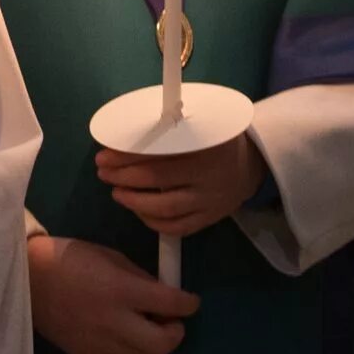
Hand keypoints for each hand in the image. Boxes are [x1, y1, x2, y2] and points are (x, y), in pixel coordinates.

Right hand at [26, 233, 198, 353]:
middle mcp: (115, 320)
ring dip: (151, 345)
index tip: (190, 302)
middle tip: (171, 322)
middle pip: (163, 343)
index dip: (189, 303)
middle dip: (176, 333)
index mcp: (122, 289)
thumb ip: (139, 278)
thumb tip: (163, 295)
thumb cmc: (70, 258)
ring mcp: (100, 342)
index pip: (171, 303)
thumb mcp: (110, 257)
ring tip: (143, 329)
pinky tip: (125, 343)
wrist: (28, 278)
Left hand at [95, 132, 264, 238]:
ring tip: (116, 192)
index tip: (105, 155)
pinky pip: (177, 228)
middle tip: (103, 172)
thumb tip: (126, 133)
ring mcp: (209, 201)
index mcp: (204, 147)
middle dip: (123, 177)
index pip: (158, 153)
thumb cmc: (214, 140)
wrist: (250, 165)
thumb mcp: (198, 125)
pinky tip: (138, 210)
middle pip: (157, 180)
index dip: (127, 155)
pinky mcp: (210, 219)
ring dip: (134, 202)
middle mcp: (208, 177)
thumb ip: (169, 129)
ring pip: (166, 209)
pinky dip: (153, 222)